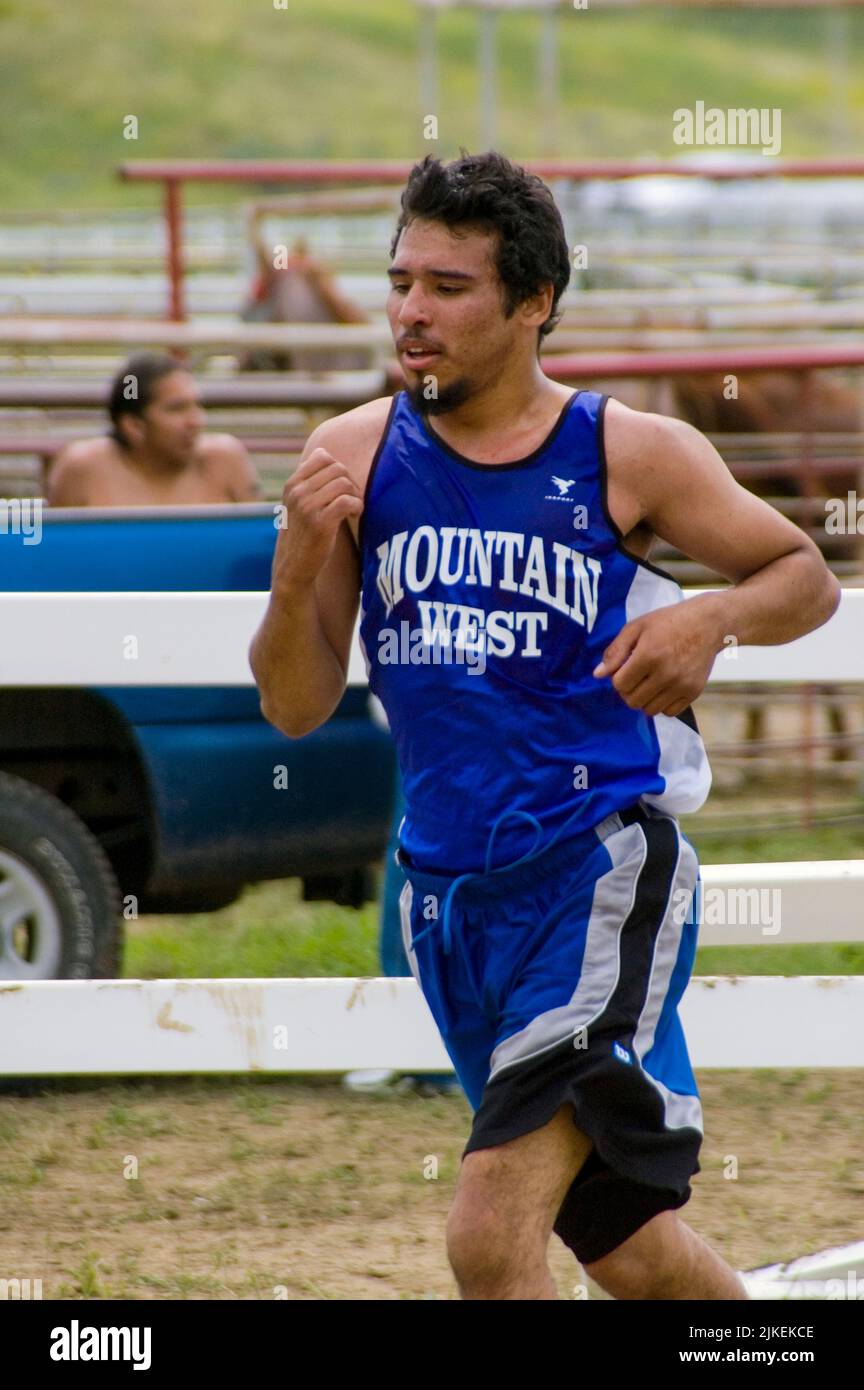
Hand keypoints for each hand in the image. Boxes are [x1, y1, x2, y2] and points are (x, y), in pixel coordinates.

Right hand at [273, 447, 362, 589]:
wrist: (294, 566)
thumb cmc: (302, 532)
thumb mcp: (298, 502)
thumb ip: (309, 479)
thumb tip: (323, 452)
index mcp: (292, 484)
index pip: (323, 457)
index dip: (340, 469)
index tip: (342, 487)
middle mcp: (297, 492)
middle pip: (337, 469)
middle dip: (351, 482)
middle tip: (352, 500)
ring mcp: (307, 507)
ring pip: (344, 484)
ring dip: (356, 496)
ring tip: (353, 509)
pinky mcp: (320, 523)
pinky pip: (347, 501)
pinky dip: (357, 507)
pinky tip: (353, 516)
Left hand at [592, 598, 721, 717]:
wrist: (707, 624)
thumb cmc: (668, 622)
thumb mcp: (637, 627)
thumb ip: (616, 651)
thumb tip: (598, 675)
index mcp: (648, 655)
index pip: (620, 684)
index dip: (618, 678)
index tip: (626, 669)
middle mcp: (665, 674)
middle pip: (632, 701)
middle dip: (629, 691)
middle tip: (636, 677)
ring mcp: (681, 685)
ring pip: (649, 710)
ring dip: (644, 699)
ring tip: (650, 682)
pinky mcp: (693, 692)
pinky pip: (669, 712)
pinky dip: (662, 704)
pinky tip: (664, 688)